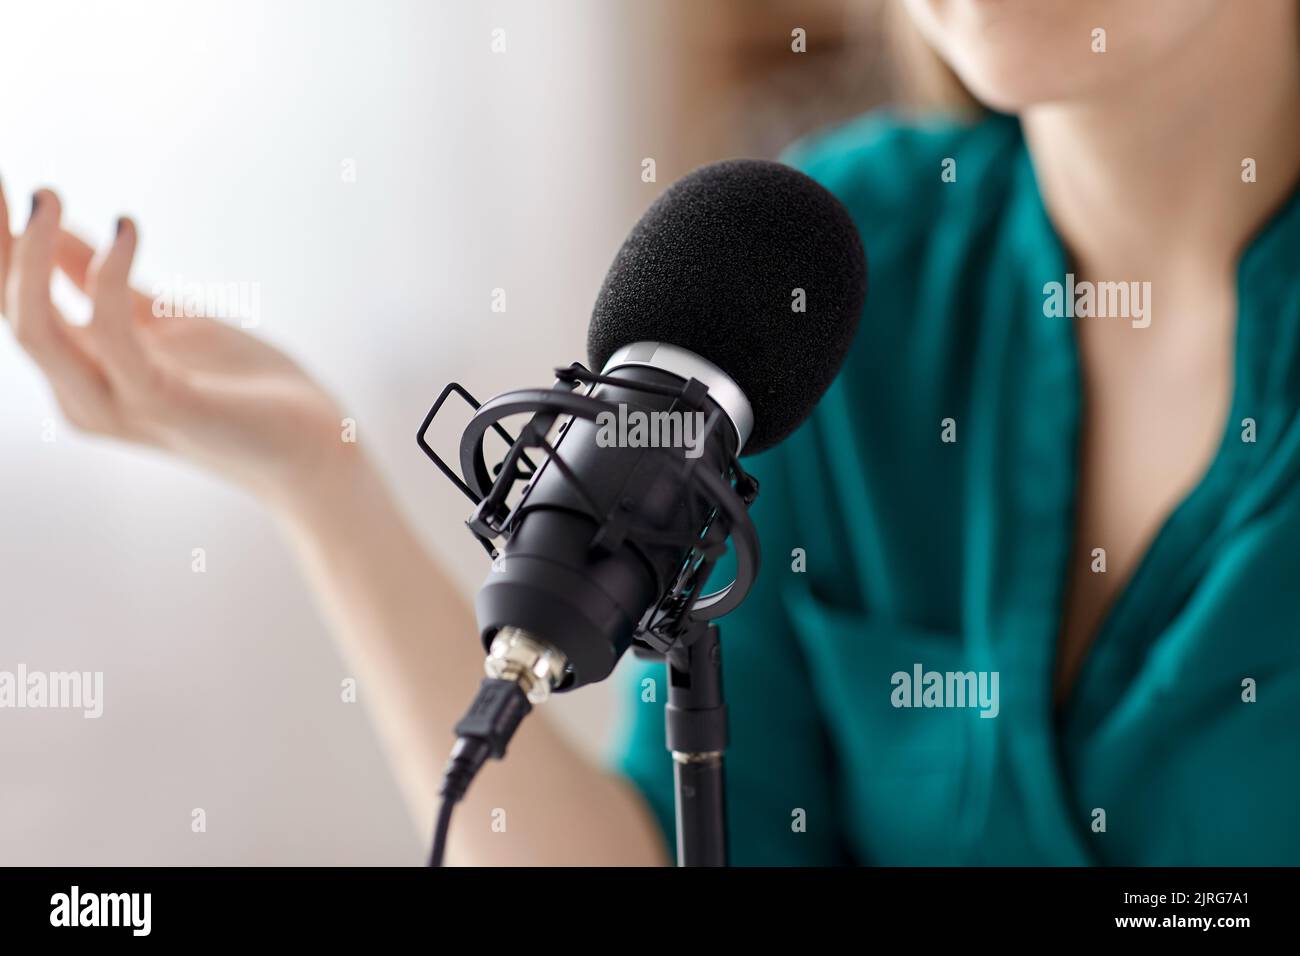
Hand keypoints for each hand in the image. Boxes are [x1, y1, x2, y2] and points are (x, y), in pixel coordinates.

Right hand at [1, 184, 352, 516]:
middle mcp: (82, 397)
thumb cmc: (240, 388)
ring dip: (28, 256)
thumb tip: (50, 226)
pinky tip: (126, 228)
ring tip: (46, 194)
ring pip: (35, 330)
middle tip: (2, 179)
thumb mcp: (159, 320)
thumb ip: (101, 283)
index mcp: (79, 376)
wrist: (310, 448)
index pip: (12, 304)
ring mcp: (117, 405)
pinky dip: (107, 276)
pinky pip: (111, 336)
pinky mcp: (160, 404)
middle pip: (9, 314)